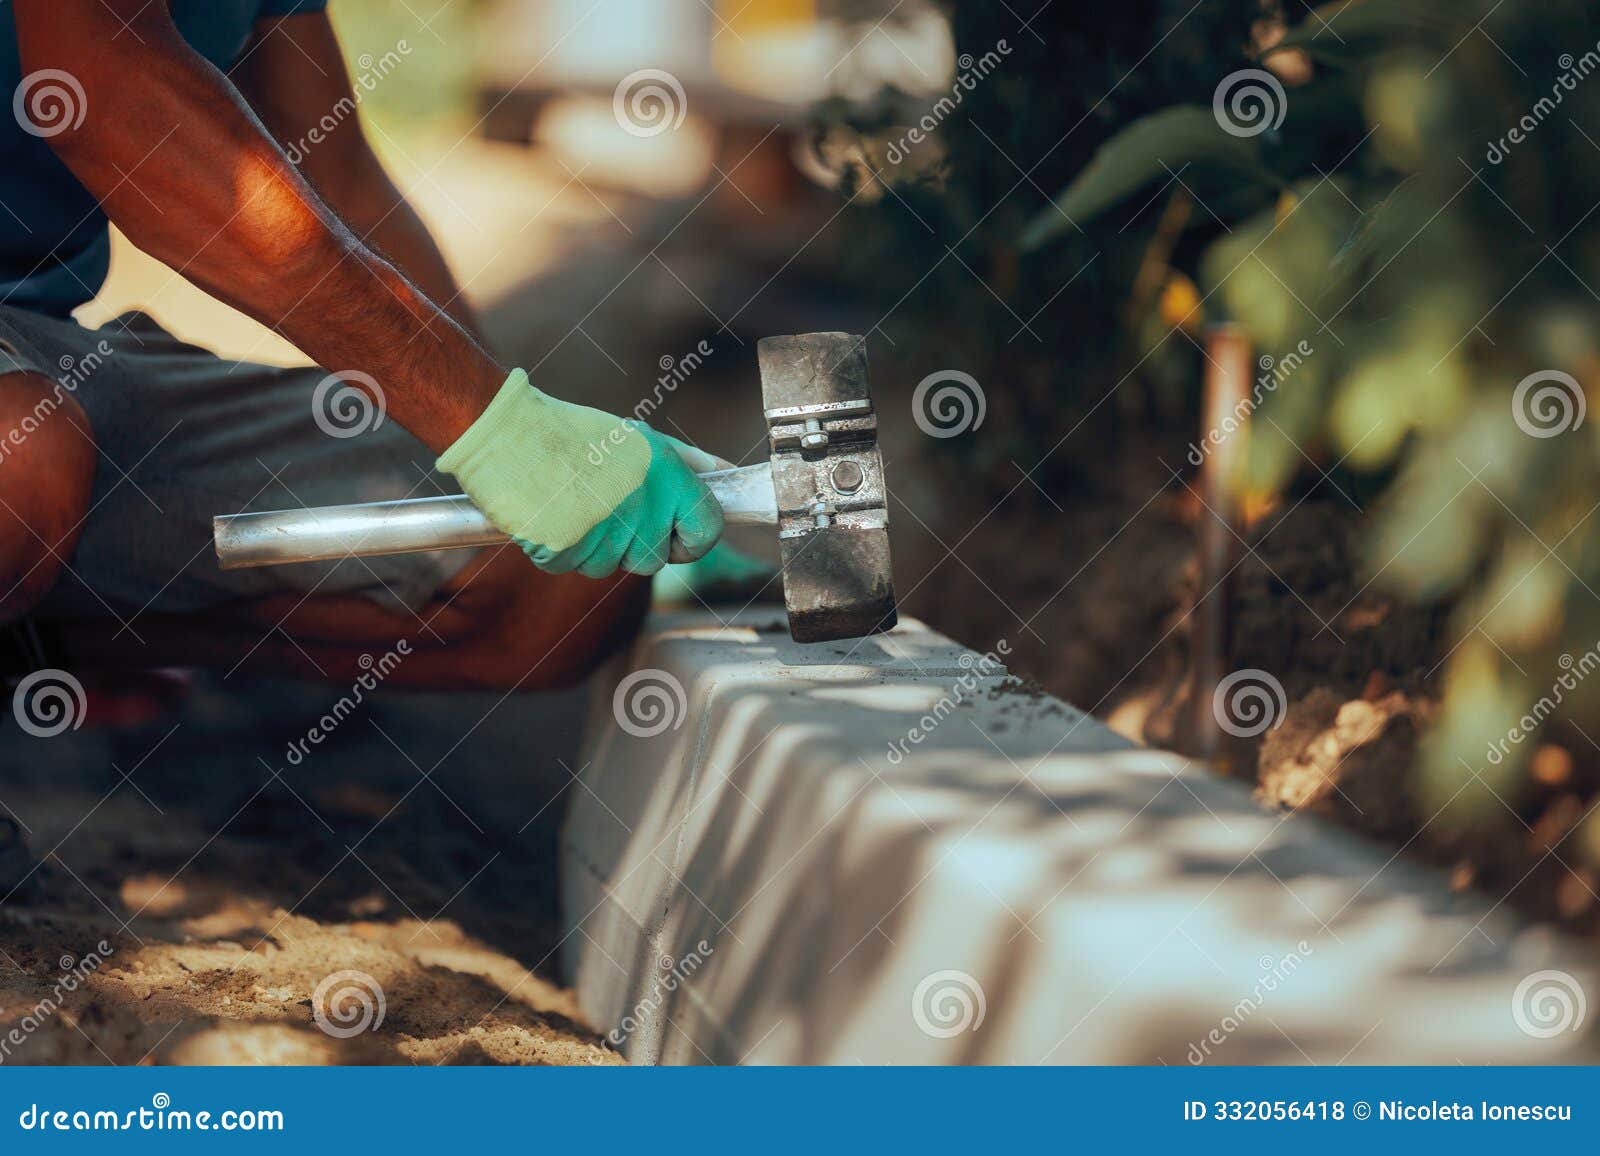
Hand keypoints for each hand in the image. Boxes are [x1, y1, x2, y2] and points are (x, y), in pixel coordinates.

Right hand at [436, 370, 723, 577]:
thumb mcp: (642, 438)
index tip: (676, 533)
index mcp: (669, 482)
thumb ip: (688, 461)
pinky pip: (574, 566)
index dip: (692, 538)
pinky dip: (564, 548)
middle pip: (654, 559)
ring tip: (576, 502)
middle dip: (635, 542)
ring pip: (611, 565)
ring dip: (596, 545)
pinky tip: (553, 514)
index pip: (708, 533)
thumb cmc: (578, 434)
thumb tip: (726, 471)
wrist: (510, 435)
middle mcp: (643, 513)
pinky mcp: (567, 555)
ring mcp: (605, 538)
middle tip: (609, 506)